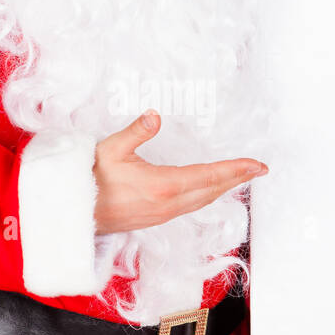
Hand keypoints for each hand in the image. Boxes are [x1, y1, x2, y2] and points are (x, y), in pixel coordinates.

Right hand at [93, 110, 268, 235]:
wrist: (74, 215)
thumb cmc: (90, 181)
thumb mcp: (110, 149)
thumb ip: (135, 132)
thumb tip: (155, 115)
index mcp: (164, 185)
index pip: (210, 176)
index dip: (236, 169)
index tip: (257, 165)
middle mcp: (169, 204)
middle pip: (212, 190)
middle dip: (238, 179)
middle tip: (259, 169)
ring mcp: (164, 214)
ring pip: (203, 200)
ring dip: (224, 188)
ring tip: (240, 178)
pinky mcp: (156, 219)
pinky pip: (192, 206)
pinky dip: (208, 195)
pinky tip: (209, 190)